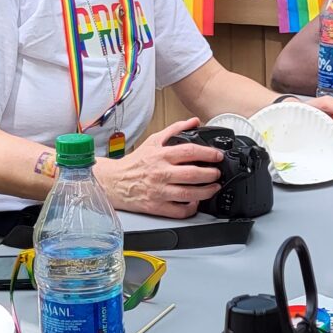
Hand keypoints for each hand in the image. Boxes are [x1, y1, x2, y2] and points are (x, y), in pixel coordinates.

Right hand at [94, 118, 221, 218]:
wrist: (114, 182)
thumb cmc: (135, 163)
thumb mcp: (153, 141)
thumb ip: (175, 130)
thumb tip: (194, 122)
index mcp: (161, 156)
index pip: (189, 152)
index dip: (208, 153)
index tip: (218, 156)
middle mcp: (160, 173)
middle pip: (192, 174)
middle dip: (210, 174)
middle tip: (217, 173)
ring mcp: (159, 191)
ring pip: (188, 194)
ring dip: (206, 192)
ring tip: (213, 188)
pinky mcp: (156, 206)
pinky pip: (178, 211)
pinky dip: (190, 208)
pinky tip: (195, 202)